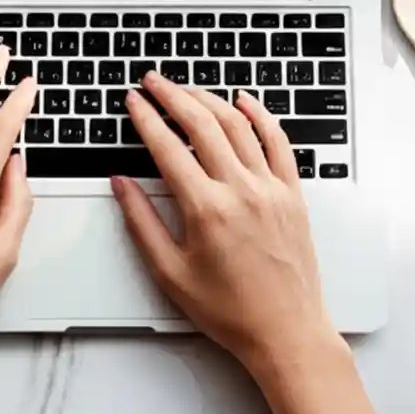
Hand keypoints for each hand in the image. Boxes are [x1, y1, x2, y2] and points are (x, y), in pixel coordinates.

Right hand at [112, 72, 373, 413]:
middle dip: (172, 95)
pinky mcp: (293, 194)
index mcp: (206, 210)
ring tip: (186, 89)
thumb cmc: (230, 311)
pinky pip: (278, 141)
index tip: (133, 101)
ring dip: (209, 99)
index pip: (167, 147)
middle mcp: (241, 191)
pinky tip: (245, 101)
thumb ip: (141, 222)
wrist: (285, 331)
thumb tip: (121, 183)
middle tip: (153, 82)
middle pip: (202, 124)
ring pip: (239, 124)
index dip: (146, 118)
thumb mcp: (170, 272)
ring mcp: (271, 189)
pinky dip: (261, 115)